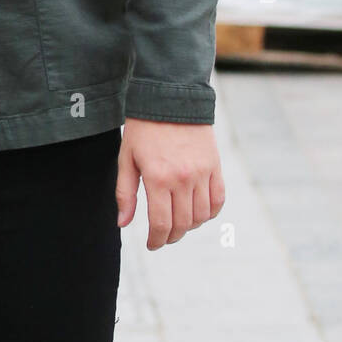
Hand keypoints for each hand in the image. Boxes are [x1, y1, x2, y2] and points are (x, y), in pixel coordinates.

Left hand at [116, 119, 224, 249]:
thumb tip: (123, 223)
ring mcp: (202, 173)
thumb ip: (125, 193)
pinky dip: (209, 213)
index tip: (152, 244)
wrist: (170, 97)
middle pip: (182, 224)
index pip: (161, 224)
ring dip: (189, 226)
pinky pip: (217, 200)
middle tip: (163, 236)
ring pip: (201, 216)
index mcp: (157, 178)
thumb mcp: (126, 158)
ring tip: (178, 222)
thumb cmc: (143, 128)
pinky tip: (198, 212)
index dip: (156, 240)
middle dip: (171, 236)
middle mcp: (183, 179)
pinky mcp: (215, 166)